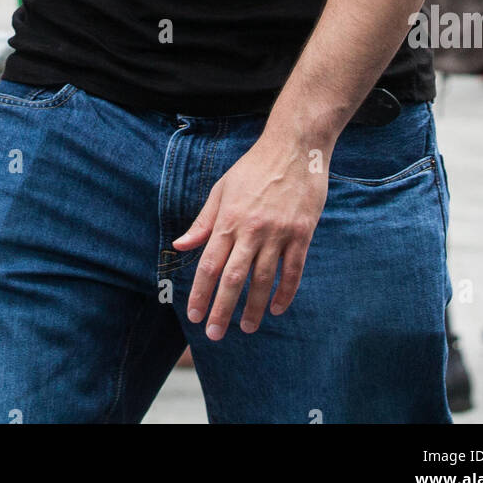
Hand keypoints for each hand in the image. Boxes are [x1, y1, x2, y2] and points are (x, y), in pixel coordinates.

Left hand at [173, 130, 328, 339]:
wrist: (295, 147)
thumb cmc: (253, 167)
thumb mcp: (222, 189)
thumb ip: (203, 221)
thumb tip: (180, 246)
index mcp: (228, 219)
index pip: (210, 264)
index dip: (200, 292)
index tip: (194, 315)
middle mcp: (251, 229)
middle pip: (233, 278)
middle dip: (222, 309)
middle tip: (215, 334)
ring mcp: (278, 233)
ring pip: (263, 280)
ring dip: (253, 307)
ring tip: (246, 328)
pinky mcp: (302, 233)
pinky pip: (293, 271)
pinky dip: (285, 293)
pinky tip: (276, 309)